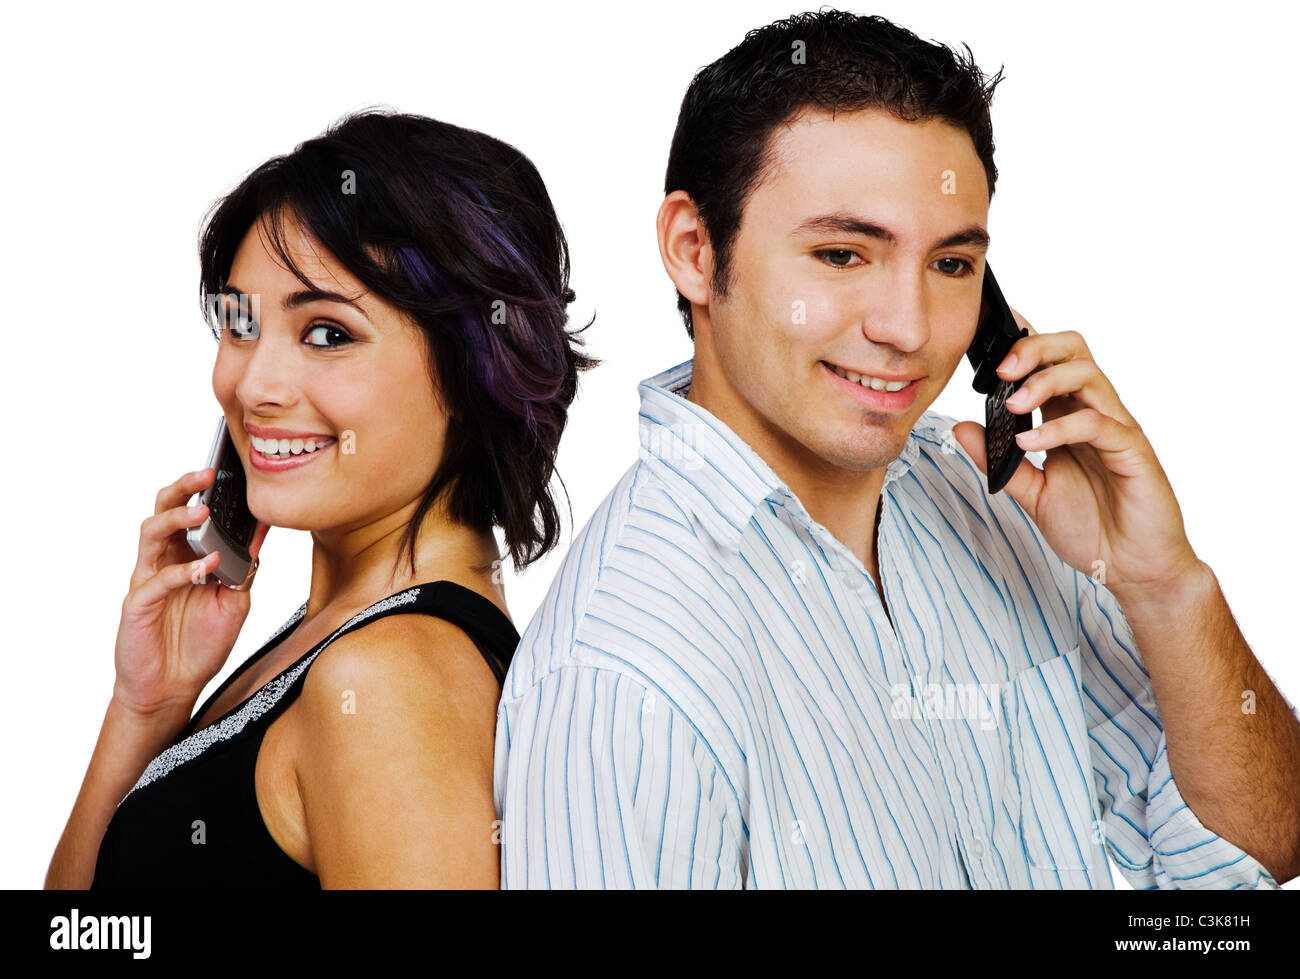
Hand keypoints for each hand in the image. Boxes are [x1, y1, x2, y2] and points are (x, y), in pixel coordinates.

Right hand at [112, 467, 269, 719]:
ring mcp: (147, 581)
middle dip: (183, 488)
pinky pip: (155, 581)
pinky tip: (205, 566)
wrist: (172, 689)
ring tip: (203, 514)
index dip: (207, 493)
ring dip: (176, 520)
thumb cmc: (199, 644)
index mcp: (185, 555)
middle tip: (207, 475)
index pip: (192, 512)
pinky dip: (182, 571)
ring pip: (150, 534)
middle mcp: (163, 561)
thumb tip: (263, 533)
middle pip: (163, 510)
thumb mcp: (234, 600)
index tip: (234, 474)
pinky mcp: (137, 606)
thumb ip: (244, 568)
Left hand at [951, 308, 1201, 597]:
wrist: (1132, 569)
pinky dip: (1059, 428)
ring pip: (1088, 375)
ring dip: (1044, 382)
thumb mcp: (1031, 493)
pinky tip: (1031, 444)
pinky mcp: (1132, 451)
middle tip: (998, 368)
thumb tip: (961, 427)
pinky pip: (1097, 424)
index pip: (1047, 362)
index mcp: (1067, 415)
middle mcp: (1093, 412)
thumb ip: (998, 461)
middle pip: (1072, 350)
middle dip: (1033, 348)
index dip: (1020, 341)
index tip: (985, 332)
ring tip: (1011, 405)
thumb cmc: (1091, 527)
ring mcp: (1115, 428)